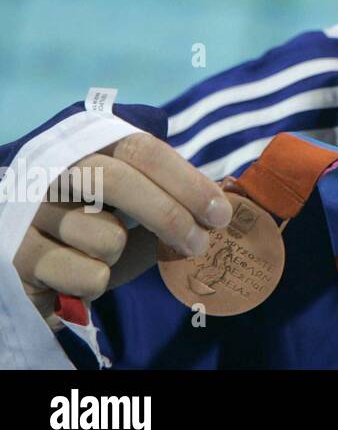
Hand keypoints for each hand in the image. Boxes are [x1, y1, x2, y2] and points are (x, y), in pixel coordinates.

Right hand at [13, 131, 232, 329]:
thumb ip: (172, 193)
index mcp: (90, 146)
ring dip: (121, 256)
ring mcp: (31, 210)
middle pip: (120, 180)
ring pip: (105, 237)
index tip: (220, 213)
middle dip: (170, 215)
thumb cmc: (95, 226)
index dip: (187, 181)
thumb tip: (225, 197)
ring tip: (102, 255)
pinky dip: (96, 283)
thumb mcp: (134, 203)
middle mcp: (55, 170)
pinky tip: (77, 276)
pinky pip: (86, 274)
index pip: (143, 150)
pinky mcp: (17, 254)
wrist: (34, 262)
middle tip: (199, 243)